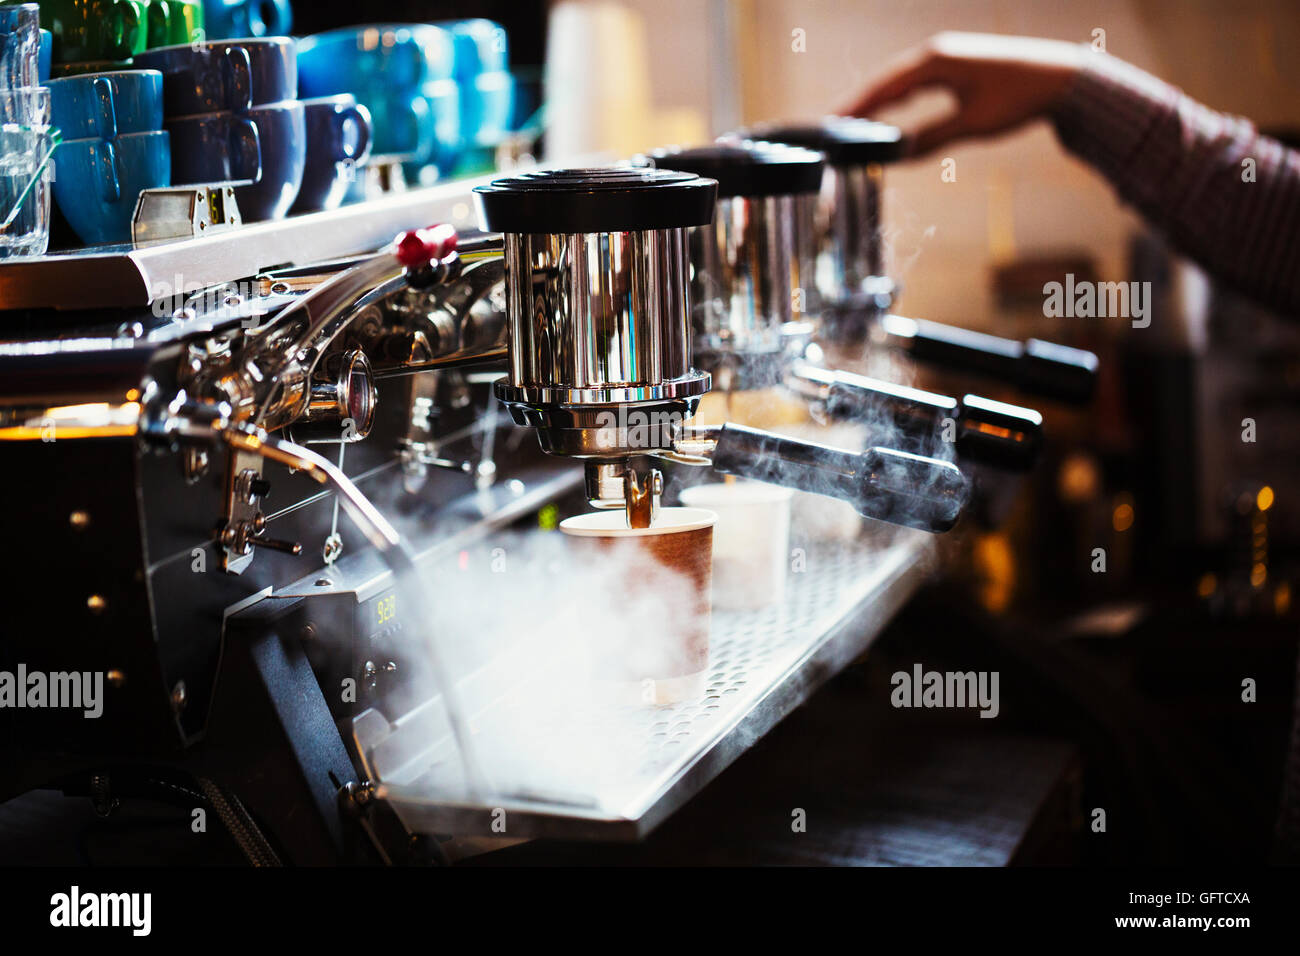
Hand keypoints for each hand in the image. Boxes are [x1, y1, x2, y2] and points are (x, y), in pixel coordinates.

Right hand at [843, 32, 1089, 156]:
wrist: (1062, 78)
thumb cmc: (1019, 97)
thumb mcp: (972, 124)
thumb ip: (932, 139)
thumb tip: (900, 156)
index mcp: (936, 61)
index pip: (885, 85)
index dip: (857, 105)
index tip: (833, 123)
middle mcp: (938, 54)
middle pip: (887, 80)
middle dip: (861, 103)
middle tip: (832, 125)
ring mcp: (948, 58)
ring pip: (902, 79)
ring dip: (880, 100)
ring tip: (854, 120)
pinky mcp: (959, 66)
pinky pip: (919, 80)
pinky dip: (901, 96)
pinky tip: (893, 108)